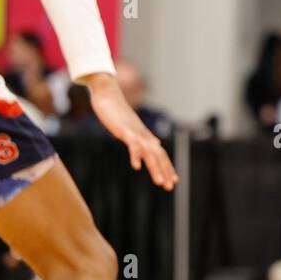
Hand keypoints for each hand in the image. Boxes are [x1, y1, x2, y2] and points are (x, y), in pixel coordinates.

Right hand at [84, 73, 177, 189]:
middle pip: (158, 155)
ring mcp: (135, 132)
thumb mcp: (129, 127)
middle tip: (170, 186)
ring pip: (149, 152)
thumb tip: (152, 143)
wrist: (107, 93)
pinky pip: (132, 144)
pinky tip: (137, 167)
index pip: (160, 153)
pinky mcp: (124, 129)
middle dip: (165, 171)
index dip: (167, 166)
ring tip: (159, 182)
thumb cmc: (115, 110)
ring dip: (155, 168)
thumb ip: (138, 136)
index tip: (173, 180)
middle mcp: (143, 134)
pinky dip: (136, 155)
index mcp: (144, 135)